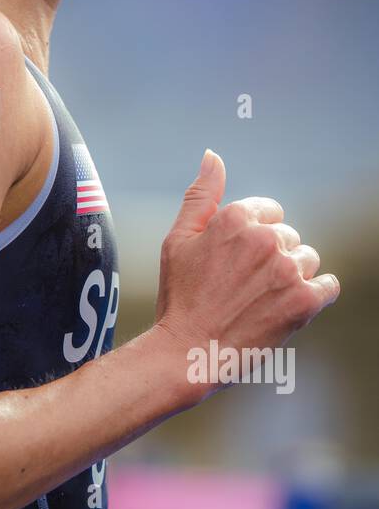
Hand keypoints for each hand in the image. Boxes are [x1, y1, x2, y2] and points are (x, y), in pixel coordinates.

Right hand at [153, 149, 339, 396]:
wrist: (188, 353)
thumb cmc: (180, 297)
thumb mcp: (179, 239)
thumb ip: (201, 195)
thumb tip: (213, 155)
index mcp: (237, 217)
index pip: (270, 212)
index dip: (253, 238)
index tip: (236, 264)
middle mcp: (266, 237)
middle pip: (289, 236)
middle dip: (271, 258)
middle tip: (243, 287)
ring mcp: (287, 269)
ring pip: (307, 260)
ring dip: (291, 277)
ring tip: (261, 300)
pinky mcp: (304, 300)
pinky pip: (328, 286)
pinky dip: (314, 295)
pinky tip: (288, 307)